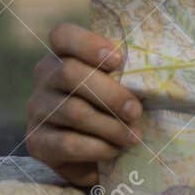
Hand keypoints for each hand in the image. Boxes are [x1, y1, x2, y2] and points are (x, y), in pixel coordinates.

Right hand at [26, 22, 142, 187]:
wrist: (97, 159)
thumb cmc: (115, 111)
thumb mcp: (121, 86)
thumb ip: (128, 73)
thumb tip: (158, 72)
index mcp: (62, 55)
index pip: (62, 35)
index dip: (88, 44)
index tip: (119, 61)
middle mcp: (44, 77)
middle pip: (70, 73)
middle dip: (110, 93)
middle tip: (135, 111)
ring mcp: (37, 109)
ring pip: (73, 111)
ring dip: (110, 126)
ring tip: (133, 136)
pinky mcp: (37, 142)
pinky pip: (68, 143)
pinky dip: (97, 148)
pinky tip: (115, 151)